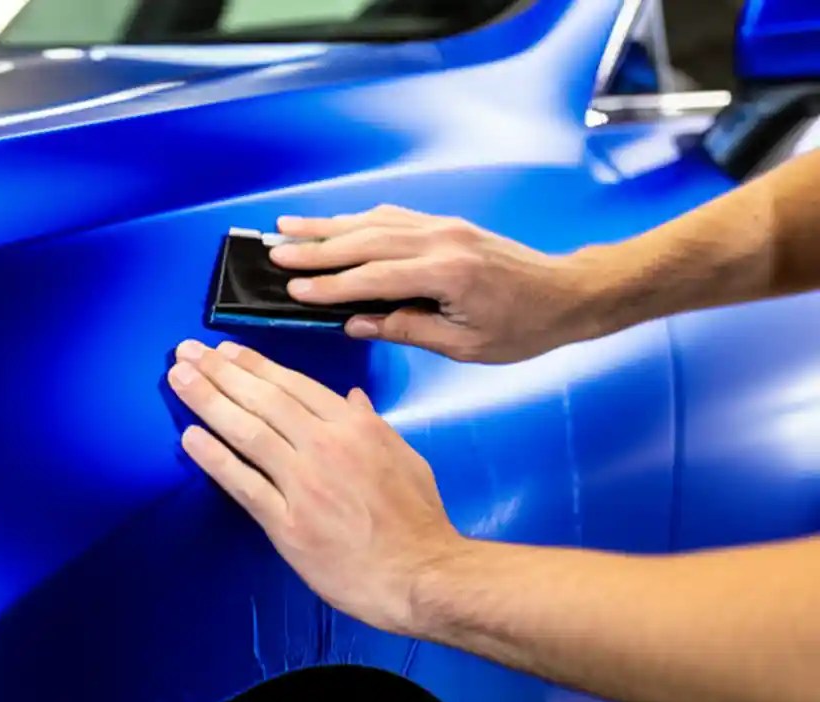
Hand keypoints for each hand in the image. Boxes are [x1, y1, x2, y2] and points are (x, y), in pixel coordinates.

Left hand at [167, 339, 464, 633]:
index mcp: (355, 427)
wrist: (422, 576)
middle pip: (263, 399)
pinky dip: (214, 459)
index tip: (224, 349)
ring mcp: (304, 485)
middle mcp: (326, 447)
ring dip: (208, 402)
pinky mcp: (288, 525)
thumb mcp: (405, 458)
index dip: (253, 364)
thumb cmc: (418, 521)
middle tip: (186, 352)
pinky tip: (190, 437)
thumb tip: (352, 398)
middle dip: (220, 371)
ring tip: (178, 379)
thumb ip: (373, 425)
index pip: (293, 384)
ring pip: (247, 433)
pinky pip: (243, 484)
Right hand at [273, 206, 595, 362]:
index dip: (329, 284)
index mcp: (446, 273)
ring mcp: (443, 226)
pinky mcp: (447, 224)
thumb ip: (406, 329)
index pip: (373, 276)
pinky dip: (358, 220)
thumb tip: (356, 323)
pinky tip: (335, 225)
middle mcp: (441, 240)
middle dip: (315, 247)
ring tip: (288, 229)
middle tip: (273, 252)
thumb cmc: (523, 328)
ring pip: (374, 222)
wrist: (568, 294)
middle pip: (364, 239)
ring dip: (329, 225)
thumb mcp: (464, 345)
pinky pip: (392, 217)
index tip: (292, 288)